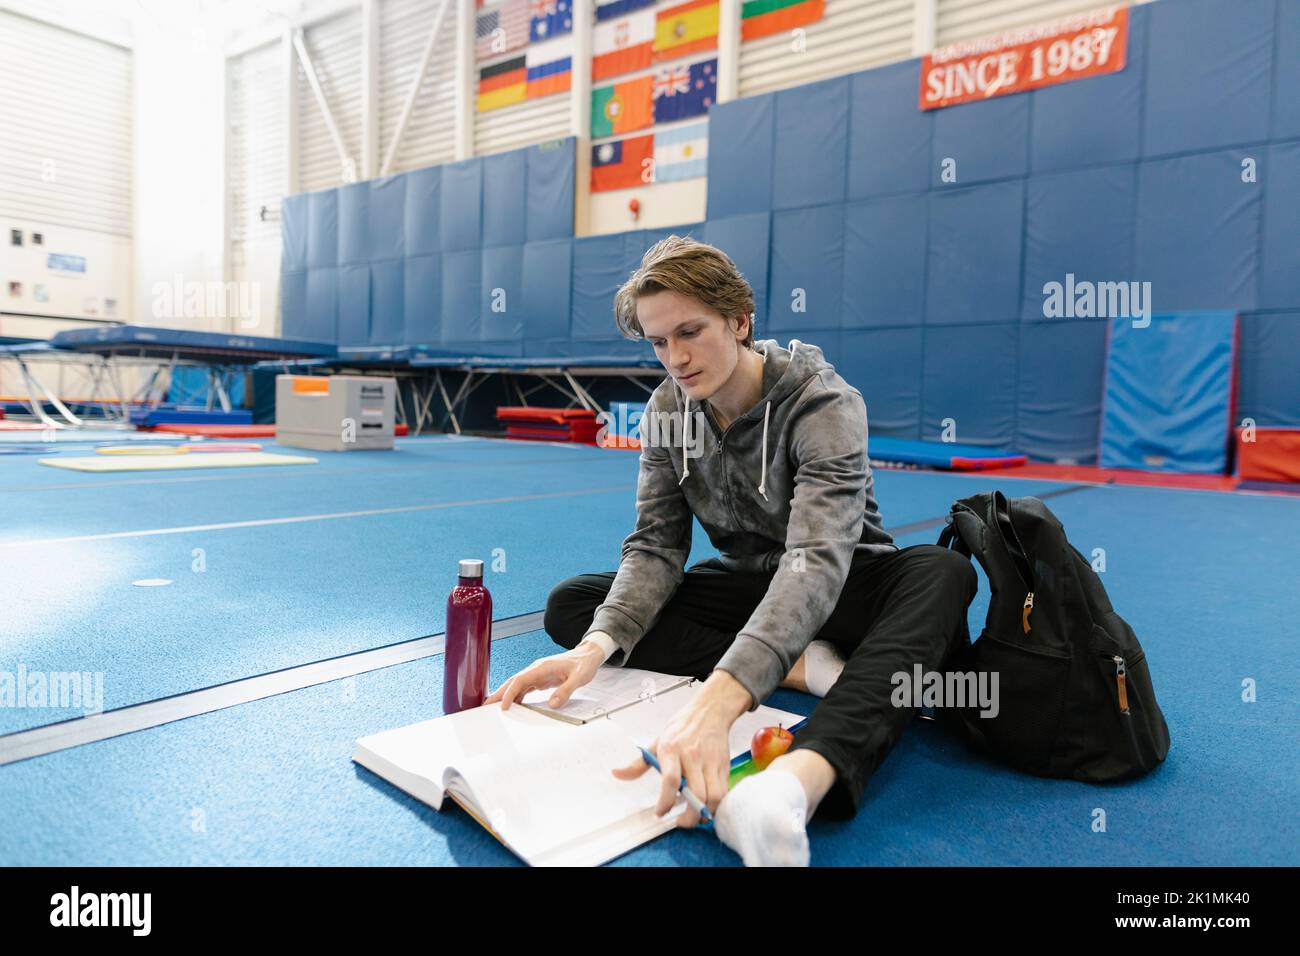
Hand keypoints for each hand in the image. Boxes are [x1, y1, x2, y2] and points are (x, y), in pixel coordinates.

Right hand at [483, 640, 604, 709]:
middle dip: (499, 694)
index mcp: (542, 667)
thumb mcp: (579, 678)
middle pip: (513, 682)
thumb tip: (552, 704)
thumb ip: (565, 690)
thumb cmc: (584, 664)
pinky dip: (516, 697)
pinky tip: (512, 706)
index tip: (503, 706)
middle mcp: (536, 670)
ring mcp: (537, 674)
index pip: (520, 680)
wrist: (588, 655)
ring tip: (493, 709)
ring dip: (505, 696)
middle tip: (485, 706)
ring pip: (516, 685)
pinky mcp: (540, 679)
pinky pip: (524, 688)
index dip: (510, 693)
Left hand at [611, 696, 732, 828]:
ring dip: (706, 812)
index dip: (665, 801)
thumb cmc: (682, 726)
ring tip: (696, 816)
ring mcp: (710, 761)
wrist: (710, 710)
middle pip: (696, 793)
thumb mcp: (656, 741)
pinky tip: (708, 806)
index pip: (670, 780)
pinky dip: (717, 804)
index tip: (660, 812)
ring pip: (713, 795)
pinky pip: (723, 791)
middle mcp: (692, 756)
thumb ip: (638, 763)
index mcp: (671, 749)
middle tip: (681, 821)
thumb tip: (618, 774)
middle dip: (689, 815)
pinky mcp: (723, 765)